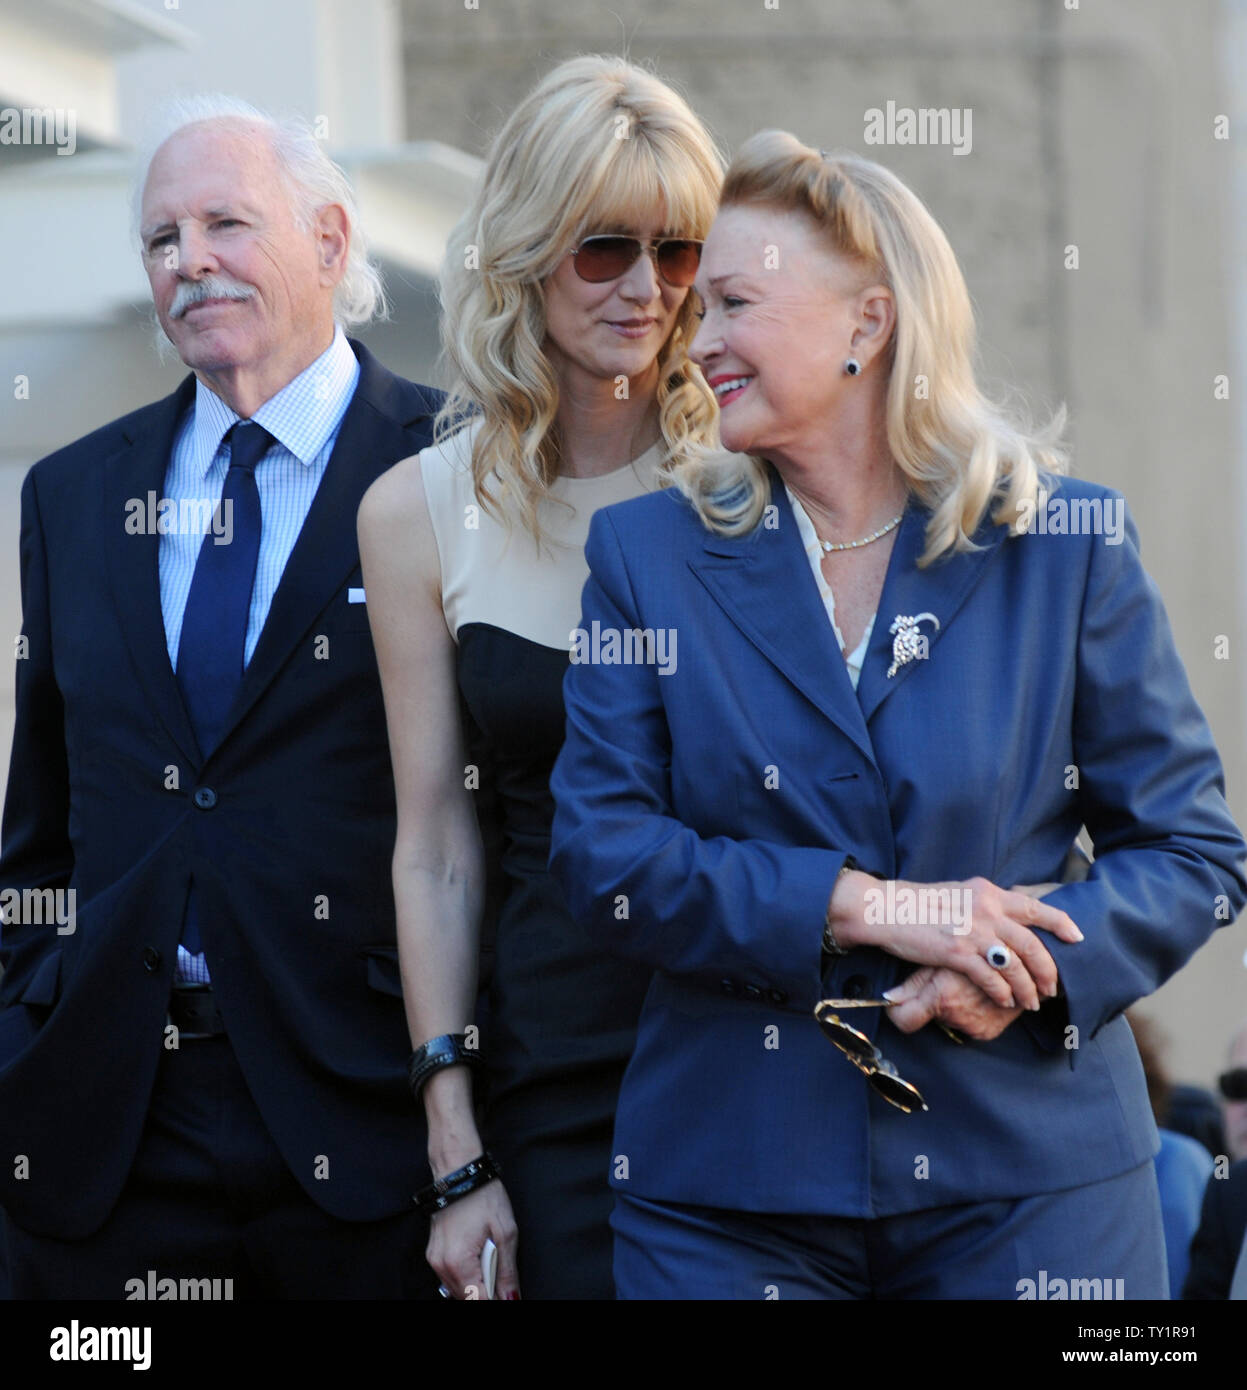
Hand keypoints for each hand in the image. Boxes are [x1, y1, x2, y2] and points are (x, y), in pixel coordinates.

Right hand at [426, 1178, 518, 1299]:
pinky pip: (452, 1276)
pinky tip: (479, 1253)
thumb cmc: (482, 1195)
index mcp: (458, 1262)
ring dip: (478, 1281)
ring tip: (489, 1254)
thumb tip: (511, 1298)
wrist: (459, 1171)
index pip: (479, 1300)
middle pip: (468, 1297)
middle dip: (488, 1289)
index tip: (508, 1291)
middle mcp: (441, 1266)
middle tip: (499, 1262)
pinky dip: (468, 1273)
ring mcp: (435, 1260)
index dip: (498, 1297)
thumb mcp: (505, 1232)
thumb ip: (507, 1271)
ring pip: (459, 1289)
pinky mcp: (434, 1254)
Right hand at [831, 872, 1082, 1011]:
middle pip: (1032, 943)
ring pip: (1015, 965)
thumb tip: (1004, 919)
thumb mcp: (958, 894)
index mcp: (987, 892)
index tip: (1076, 937)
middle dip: (1047, 970)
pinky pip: (991, 978)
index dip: (1060, 923)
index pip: (1034, 907)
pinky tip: (1005, 1001)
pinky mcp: (957, 952)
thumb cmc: (916, 904)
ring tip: (1030, 1003)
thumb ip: (983, 905)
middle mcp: (986, 909)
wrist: (884, 908)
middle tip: (1052, 987)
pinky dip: (1002, 992)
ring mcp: (973, 931)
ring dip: (1027, 988)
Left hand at [883, 965, 1023, 1040]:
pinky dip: (971, 1012)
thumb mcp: (944, 957)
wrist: (1029, 958)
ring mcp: (975, 1027)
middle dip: (933, 1001)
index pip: (904, 1019)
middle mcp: (959, 1016)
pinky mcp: (990, 1031)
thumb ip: (914, 982)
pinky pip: (968, 1025)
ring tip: (966, 985)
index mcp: (943, 996)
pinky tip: (978, 994)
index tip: (895, 1004)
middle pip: (928, 1017)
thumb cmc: (979, 948)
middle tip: (947, 981)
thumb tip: (888, 998)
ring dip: (955, 1006)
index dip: (896, 1012)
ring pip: (949, 1020)